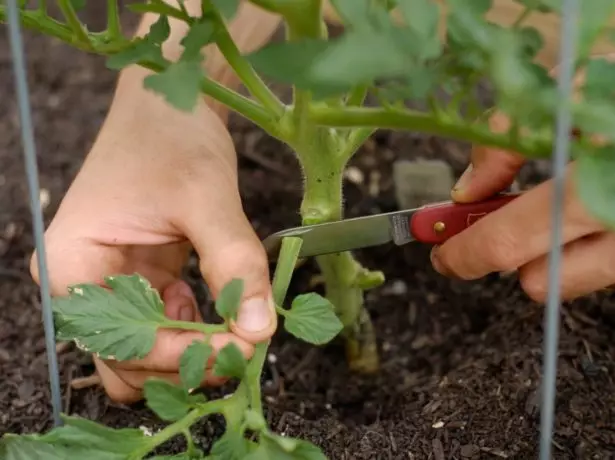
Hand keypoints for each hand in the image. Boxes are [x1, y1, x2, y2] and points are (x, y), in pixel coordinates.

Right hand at [30, 66, 276, 402]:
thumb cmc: (172, 138)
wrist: (169, 104)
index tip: (243, 348)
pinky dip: (197, 326)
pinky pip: (165, 324)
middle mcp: (81, 283)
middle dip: (187, 359)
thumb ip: (234, 264)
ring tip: (239, 327)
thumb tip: (259, 330)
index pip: (122, 342)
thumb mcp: (206, 199)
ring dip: (193, 348)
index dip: (184, 354)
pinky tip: (223, 303)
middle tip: (246, 345)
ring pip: (148, 350)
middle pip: (127, 360)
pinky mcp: (140, 279)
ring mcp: (111, 283)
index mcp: (71, 264)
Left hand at [430, 111, 612, 301]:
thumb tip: (467, 190)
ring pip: (571, 282)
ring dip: (543, 256)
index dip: (465, 251)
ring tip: (543, 214)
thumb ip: (508, 141)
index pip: (511, 240)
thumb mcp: (572, 91)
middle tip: (472, 241)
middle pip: (538, 279)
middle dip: (496, 258)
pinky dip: (579, 247)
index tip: (440, 251)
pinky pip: (604, 268)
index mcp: (601, 179)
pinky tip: (583, 213)